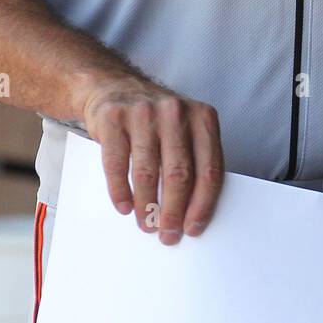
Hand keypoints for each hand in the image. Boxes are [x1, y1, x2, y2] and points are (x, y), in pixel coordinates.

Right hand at [80, 82, 223, 244]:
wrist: (114, 87)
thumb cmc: (157, 121)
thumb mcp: (184, 130)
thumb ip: (194, 161)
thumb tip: (192, 213)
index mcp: (202, 117)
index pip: (209, 169)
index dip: (202, 204)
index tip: (193, 228)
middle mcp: (175, 112)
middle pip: (179, 174)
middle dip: (173, 212)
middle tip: (167, 234)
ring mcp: (143, 113)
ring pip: (147, 172)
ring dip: (146, 206)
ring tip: (146, 224)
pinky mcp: (113, 118)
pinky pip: (117, 164)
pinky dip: (120, 192)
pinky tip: (125, 207)